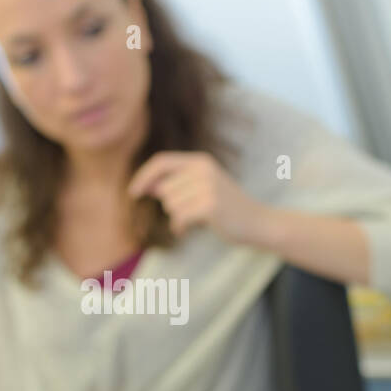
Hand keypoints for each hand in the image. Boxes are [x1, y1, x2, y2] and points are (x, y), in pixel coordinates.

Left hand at [127, 151, 262, 241]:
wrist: (257, 222)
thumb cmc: (226, 208)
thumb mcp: (201, 189)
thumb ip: (176, 184)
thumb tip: (149, 186)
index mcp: (201, 161)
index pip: (161, 162)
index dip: (143, 176)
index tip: (133, 193)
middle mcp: (204, 169)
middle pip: (164, 189)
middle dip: (170, 205)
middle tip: (190, 212)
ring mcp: (208, 186)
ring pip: (170, 205)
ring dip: (177, 217)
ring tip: (195, 220)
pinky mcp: (210, 206)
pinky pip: (179, 218)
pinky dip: (179, 227)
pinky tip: (187, 229)